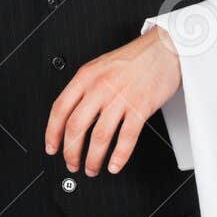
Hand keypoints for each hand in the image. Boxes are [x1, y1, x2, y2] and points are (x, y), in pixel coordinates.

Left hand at [44, 27, 182, 176]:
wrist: (163, 49)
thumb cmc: (133, 58)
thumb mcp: (99, 66)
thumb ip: (84, 88)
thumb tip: (70, 114)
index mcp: (85, 77)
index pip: (60, 109)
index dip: (52, 133)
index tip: (52, 147)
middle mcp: (100, 88)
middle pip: (76, 126)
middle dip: (70, 151)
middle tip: (71, 163)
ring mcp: (120, 98)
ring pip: (99, 136)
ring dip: (93, 158)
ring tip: (91, 168)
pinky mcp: (140, 108)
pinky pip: (126, 138)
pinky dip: (119, 156)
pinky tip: (114, 165)